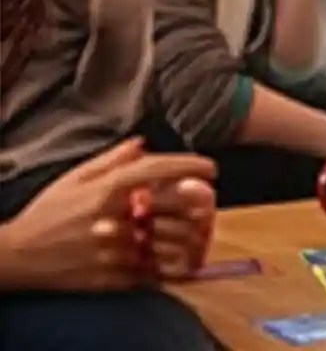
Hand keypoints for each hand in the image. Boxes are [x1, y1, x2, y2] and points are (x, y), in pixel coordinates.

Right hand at [0, 138, 216, 290]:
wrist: (18, 257)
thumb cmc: (48, 214)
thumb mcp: (74, 179)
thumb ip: (112, 160)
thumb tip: (142, 143)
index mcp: (106, 190)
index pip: (158, 170)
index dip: (190, 165)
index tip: (211, 167)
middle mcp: (115, 217)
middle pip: (174, 205)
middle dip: (197, 201)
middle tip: (208, 201)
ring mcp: (116, 248)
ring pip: (171, 239)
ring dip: (189, 232)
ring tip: (196, 228)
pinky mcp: (116, 277)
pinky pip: (156, 268)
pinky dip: (171, 260)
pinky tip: (175, 253)